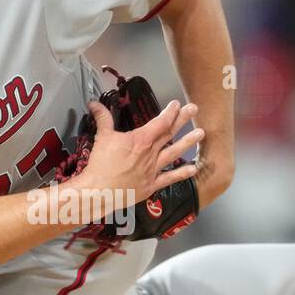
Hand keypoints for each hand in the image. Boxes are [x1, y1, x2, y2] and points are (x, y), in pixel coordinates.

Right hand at [74, 98, 202, 210]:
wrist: (98, 191)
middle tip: (194, 109)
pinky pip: (170, 178)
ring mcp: (152, 170)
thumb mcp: (101, 137)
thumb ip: (102, 118)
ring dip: (188, 142)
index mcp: (140, 140)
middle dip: (182, 119)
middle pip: (169, 133)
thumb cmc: (100, 165)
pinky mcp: (151, 185)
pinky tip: (193, 168)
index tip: (176, 104)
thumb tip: (94, 104)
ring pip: (174, 153)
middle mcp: (150, 153)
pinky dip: (182, 173)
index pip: (159, 122)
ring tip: (200, 133)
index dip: (169, 112)